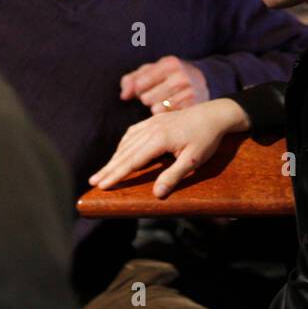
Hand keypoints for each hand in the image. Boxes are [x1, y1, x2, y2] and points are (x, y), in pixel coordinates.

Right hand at [89, 98, 248, 197]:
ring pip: (127, 141)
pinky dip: (123, 144)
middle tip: (92, 181)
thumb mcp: (194, 160)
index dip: (116, 174)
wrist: (215, 114)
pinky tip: (120, 152)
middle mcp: (151, 129)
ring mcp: (152, 122)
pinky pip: (133, 132)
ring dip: (114, 157)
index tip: (101, 185)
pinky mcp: (155, 120)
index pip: (132, 161)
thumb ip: (174, 176)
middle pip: (125, 152)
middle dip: (108, 168)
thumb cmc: (206, 139)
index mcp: (159, 139)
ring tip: (104, 171)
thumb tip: (156, 194)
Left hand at [120, 55, 209, 113]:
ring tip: (163, 102)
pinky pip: (167, 117)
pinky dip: (165, 115)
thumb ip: (132, 80)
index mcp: (169, 64)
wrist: (203, 81)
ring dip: (156, 108)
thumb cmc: (169, 75)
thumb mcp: (152, 70)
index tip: (145, 88)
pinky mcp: (192, 108)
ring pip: (156, 109)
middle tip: (156, 96)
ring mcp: (188, 93)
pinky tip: (170, 109)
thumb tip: (124, 96)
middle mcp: (180, 77)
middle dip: (147, 99)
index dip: (138, 89)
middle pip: (146, 98)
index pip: (139, 84)